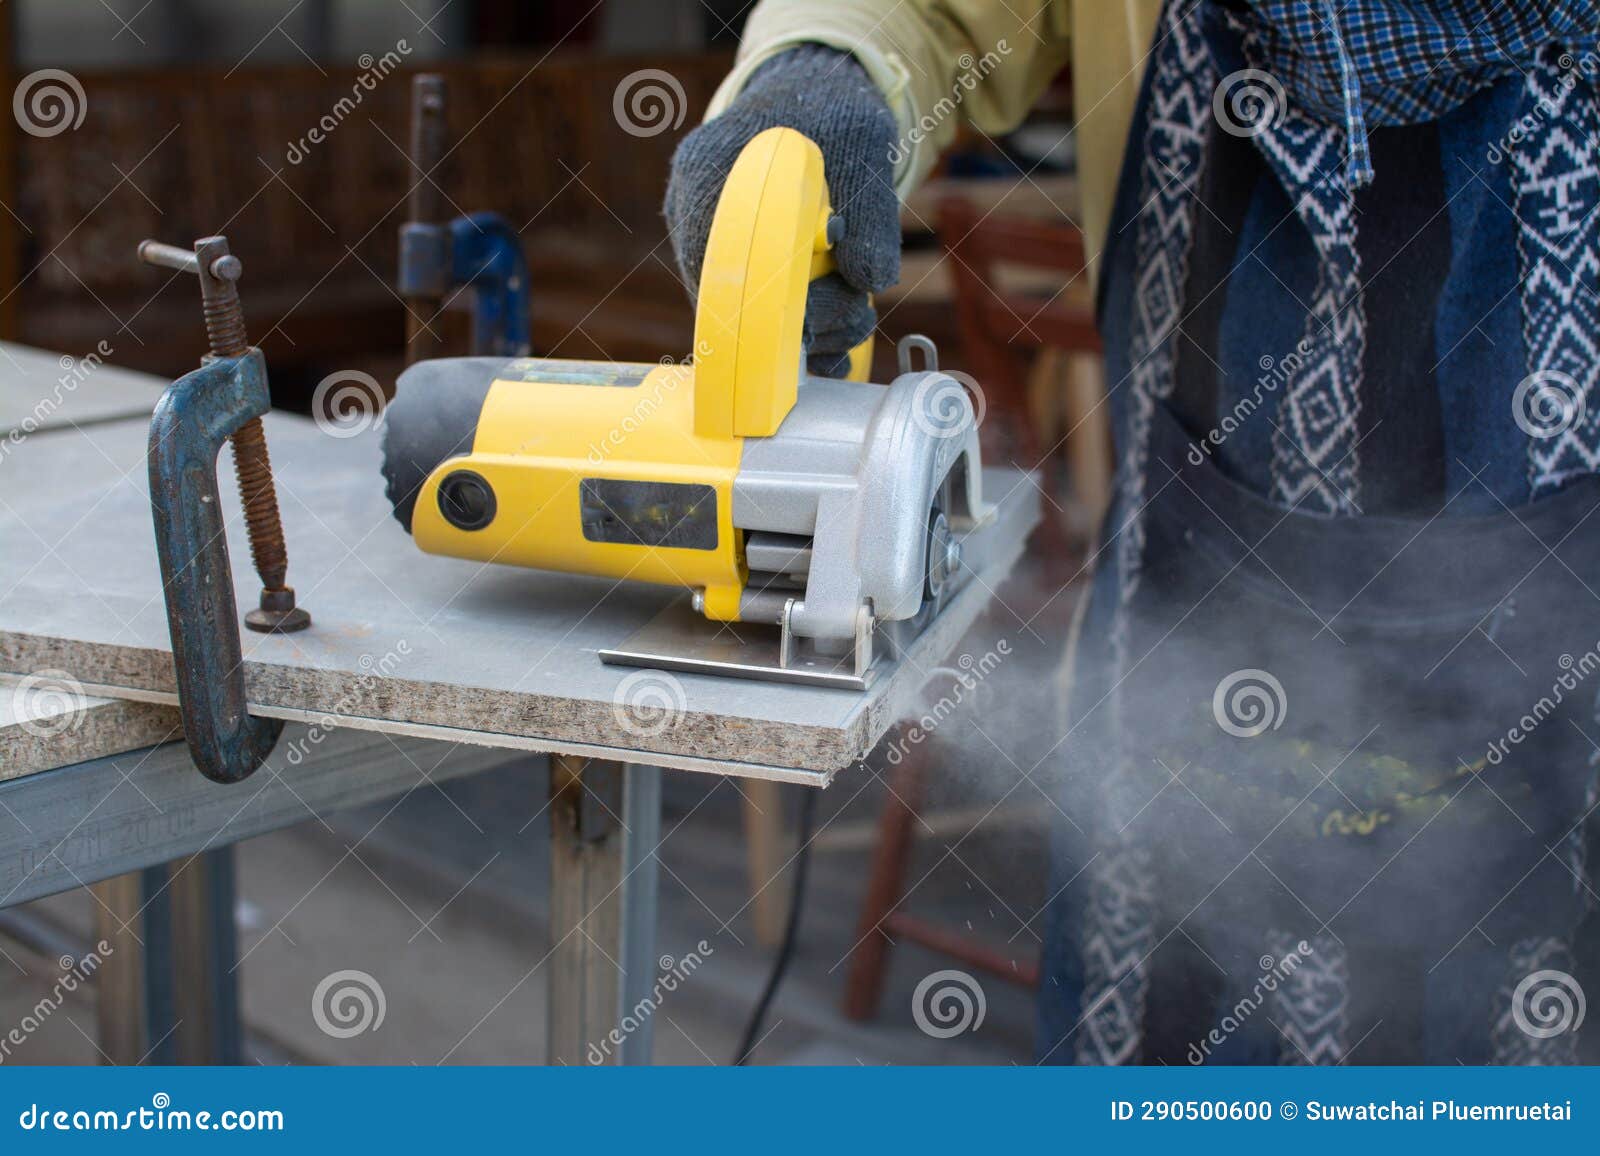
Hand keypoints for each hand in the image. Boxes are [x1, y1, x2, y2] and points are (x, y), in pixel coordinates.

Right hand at [664, 44, 900, 376]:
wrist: (816, 97)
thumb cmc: (834, 112)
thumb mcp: (865, 145)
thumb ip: (871, 211)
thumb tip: (870, 281)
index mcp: (710, 168)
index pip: (724, 256)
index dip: (773, 302)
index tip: (826, 320)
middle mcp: (692, 209)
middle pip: (727, 296)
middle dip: (799, 323)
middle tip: (857, 319)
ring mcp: (705, 239)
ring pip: (740, 314)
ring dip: (802, 334)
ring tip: (855, 324)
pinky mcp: (729, 263)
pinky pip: (752, 313)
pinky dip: (794, 334)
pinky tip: (833, 350)